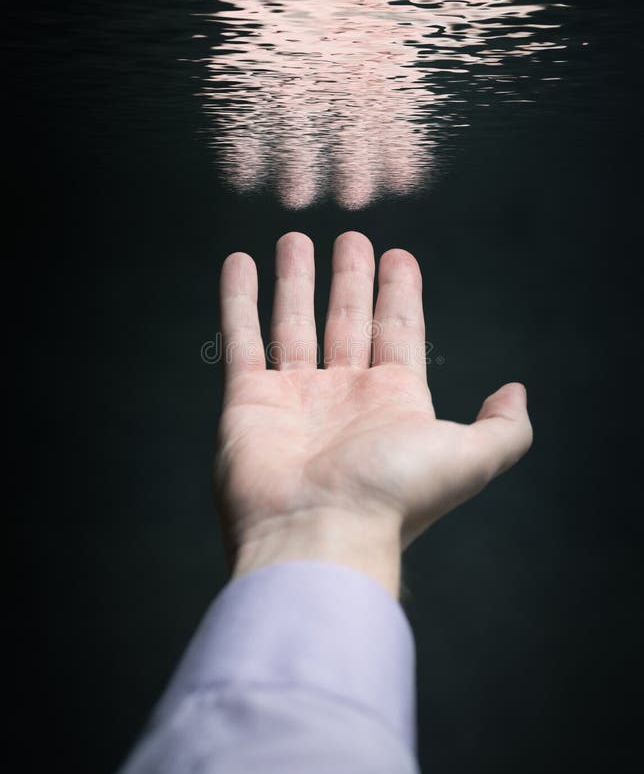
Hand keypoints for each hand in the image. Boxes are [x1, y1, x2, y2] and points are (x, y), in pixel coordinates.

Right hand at [213, 232, 532, 598]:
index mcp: (393, 402)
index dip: (400, 293)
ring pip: (294, 323)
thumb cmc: (391, 497)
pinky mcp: (248, 400)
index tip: (397, 256)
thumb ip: (503, 428)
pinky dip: (240, 301)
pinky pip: (243, 340)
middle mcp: (344, 396)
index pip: (398, 331)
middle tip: (351, 238)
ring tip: (295, 240)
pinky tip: (240, 264)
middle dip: (350, 279)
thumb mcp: (468, 459)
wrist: (317, 535)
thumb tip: (516, 391)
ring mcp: (294, 397)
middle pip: (348, 321)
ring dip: (296, 280)